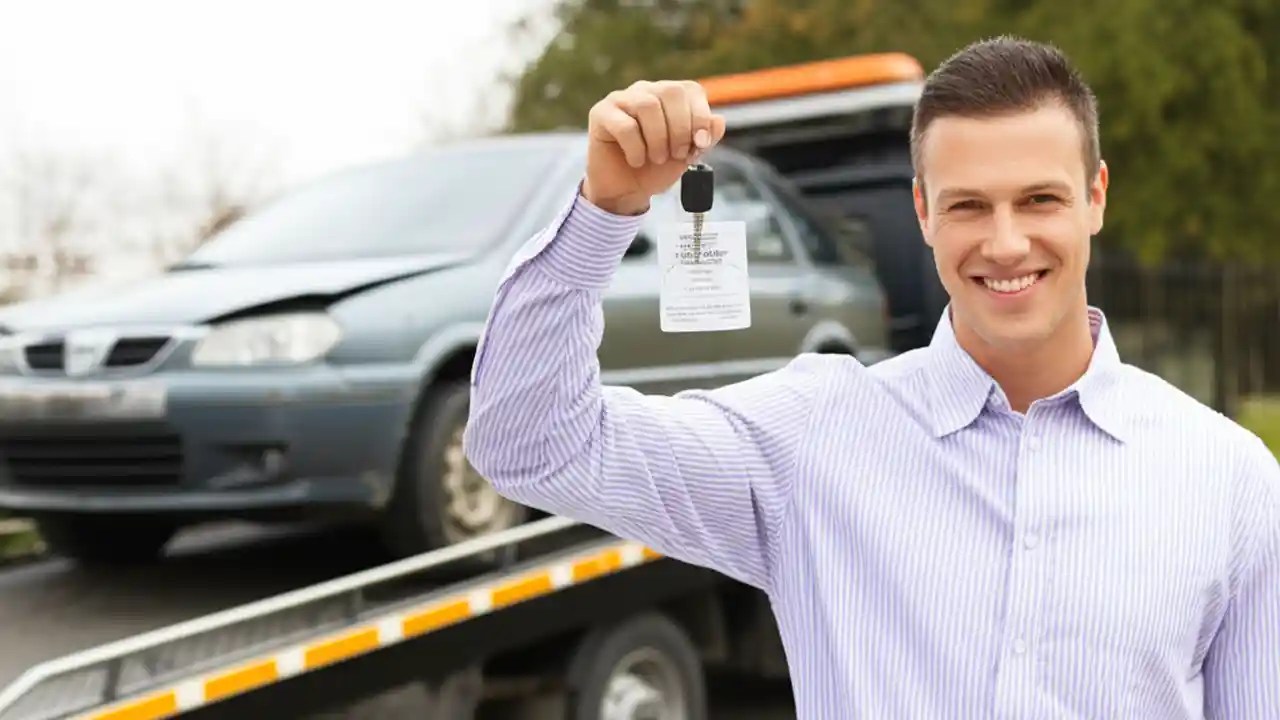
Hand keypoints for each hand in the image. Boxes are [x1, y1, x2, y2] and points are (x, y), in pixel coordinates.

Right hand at [582, 80, 726, 215]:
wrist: (625, 190)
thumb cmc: (655, 168)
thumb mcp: (688, 155)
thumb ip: (705, 138)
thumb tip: (718, 120)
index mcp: (669, 96)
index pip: (690, 90)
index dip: (700, 117)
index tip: (700, 145)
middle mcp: (646, 91)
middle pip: (671, 92)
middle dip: (680, 129)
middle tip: (676, 154)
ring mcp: (621, 99)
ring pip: (648, 106)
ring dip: (658, 140)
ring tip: (655, 159)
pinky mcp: (601, 113)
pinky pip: (625, 125)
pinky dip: (636, 149)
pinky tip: (636, 161)